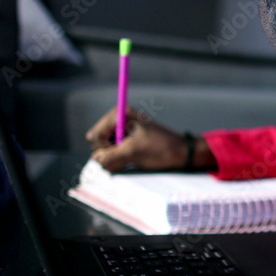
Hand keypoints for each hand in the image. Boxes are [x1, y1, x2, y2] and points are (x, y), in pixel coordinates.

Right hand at [84, 106, 214, 171]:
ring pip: (104, 150)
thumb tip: (95, 160)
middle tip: (129, 155)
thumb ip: (111, 156)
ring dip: (115, 159)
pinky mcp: (126, 142)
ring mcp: (122, 132)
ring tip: (133, 159)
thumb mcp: (134, 152)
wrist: (181, 153)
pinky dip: (119, 161)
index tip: (121, 149)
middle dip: (109, 153)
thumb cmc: (161, 149)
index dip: (105, 147)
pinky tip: (132, 161)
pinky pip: (113, 154)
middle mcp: (119, 120)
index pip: (96, 134)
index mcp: (120, 114)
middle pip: (97, 142)